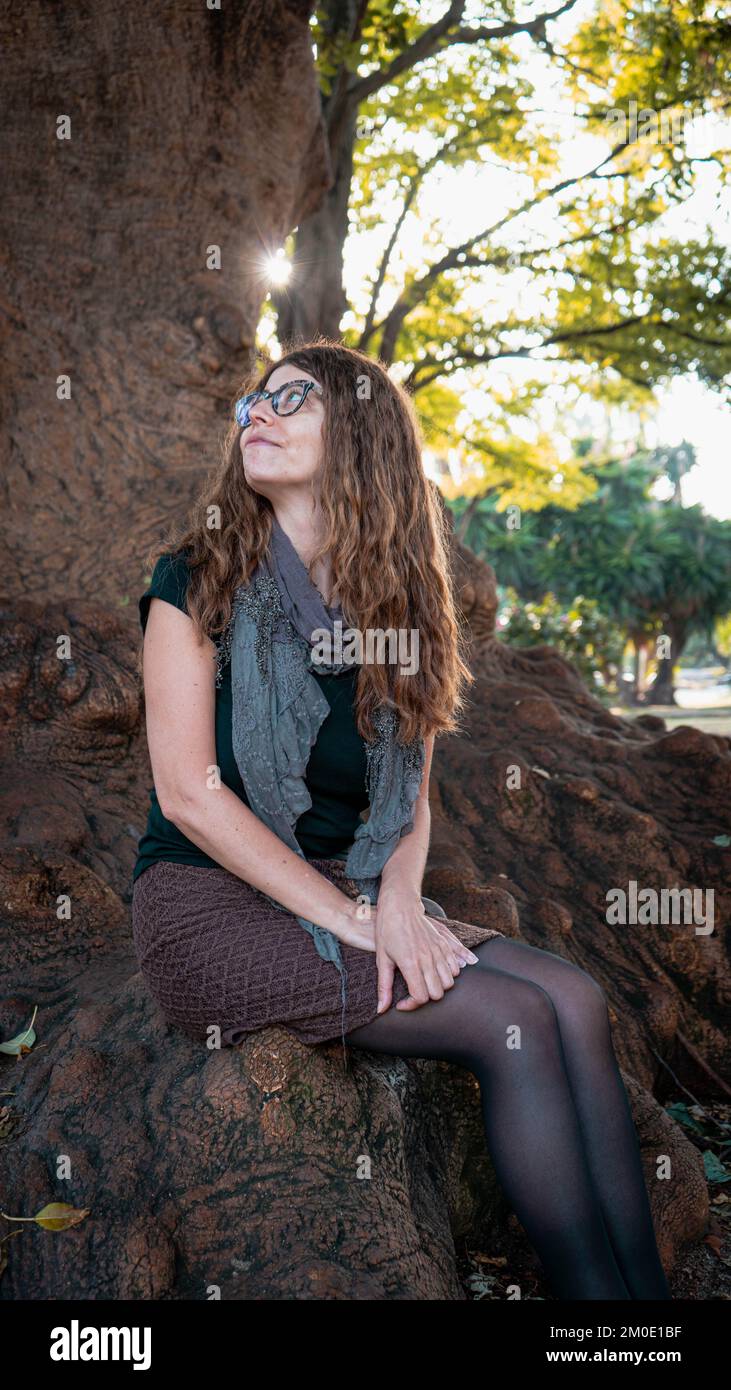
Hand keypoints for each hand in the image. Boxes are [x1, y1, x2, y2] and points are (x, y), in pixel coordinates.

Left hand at [373, 883, 478, 1014]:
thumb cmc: (387, 930)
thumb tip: (381, 1010)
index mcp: (410, 963)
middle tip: (413, 991)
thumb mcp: (381, 959)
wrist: (399, 905)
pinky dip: (449, 974)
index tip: (402, 1002)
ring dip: (438, 986)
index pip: (421, 996)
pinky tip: (435, 972)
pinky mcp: (444, 943)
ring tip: (424, 981)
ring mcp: (438, 950)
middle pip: (438, 993)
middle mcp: (427, 958)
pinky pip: (455, 967)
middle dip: (426, 997)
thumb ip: (384, 987)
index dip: (411, 1004)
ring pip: (450, 982)